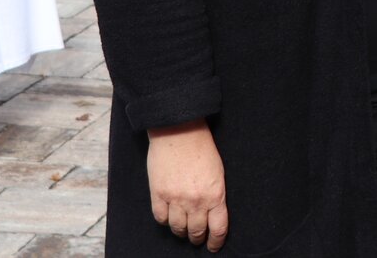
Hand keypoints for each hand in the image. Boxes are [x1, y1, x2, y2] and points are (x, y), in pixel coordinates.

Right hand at [146, 121, 226, 250]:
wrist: (179, 129)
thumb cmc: (201, 148)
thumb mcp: (218, 172)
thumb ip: (215, 195)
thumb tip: (212, 214)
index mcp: (215, 195)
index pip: (218, 229)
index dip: (216, 242)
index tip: (213, 246)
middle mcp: (196, 201)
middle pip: (196, 231)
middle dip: (197, 238)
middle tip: (196, 237)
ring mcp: (176, 198)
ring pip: (178, 228)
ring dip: (181, 231)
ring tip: (182, 228)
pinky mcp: (159, 194)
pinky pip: (161, 218)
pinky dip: (165, 220)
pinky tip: (168, 216)